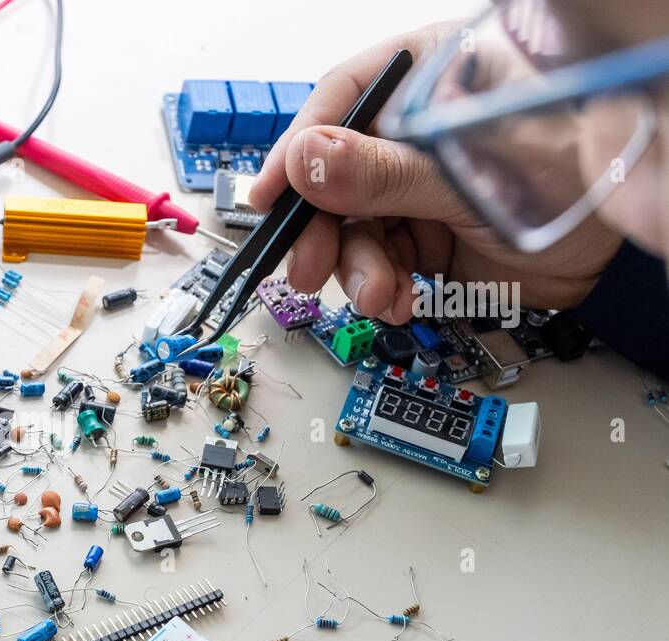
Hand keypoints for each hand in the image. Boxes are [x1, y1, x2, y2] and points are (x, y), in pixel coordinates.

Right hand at [248, 22, 621, 322]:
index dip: (295, 154)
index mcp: (421, 84)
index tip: (266, 197)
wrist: (630, 235)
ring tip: (379, 293)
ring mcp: (419, 188)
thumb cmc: (577, 165)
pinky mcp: (431, 238)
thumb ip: (385, 169)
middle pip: (334, 181)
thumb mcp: (467, 166)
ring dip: (357, 270)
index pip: (336, 107)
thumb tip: (306, 161)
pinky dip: (383, 288)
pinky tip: (398, 298)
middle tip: (310, 267)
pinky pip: (383, 264)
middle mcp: (412, 136)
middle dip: (323, 231)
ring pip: (354, 232)